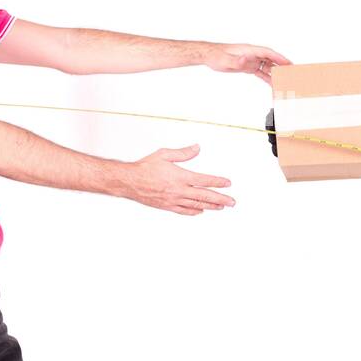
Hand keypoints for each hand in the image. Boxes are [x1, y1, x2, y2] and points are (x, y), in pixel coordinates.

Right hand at [119, 143, 235, 215]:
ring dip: (211, 206)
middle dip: (220, 199)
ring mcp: (173, 200)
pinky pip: (184, 211)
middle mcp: (178, 190)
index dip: (218, 182)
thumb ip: (183, 153)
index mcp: (180, 176)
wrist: (129, 181)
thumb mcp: (165, 154)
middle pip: (205, 196)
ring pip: (196, 205)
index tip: (227, 183)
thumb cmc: (144, 168)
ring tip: (221, 207)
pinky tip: (200, 211)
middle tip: (231, 202)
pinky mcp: (167, 206)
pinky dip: (194, 212)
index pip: (204, 180)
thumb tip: (196, 148)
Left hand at [202, 43, 292, 84]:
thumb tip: (245, 60)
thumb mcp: (225, 60)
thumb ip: (236, 61)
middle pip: (271, 60)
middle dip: (281, 67)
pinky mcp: (248, 67)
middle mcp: (252, 55)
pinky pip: (261, 72)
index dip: (279, 58)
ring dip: (276, 74)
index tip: (288, 63)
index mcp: (249, 50)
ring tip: (284, 82)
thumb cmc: (216, 55)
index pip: (268, 53)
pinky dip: (267, 78)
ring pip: (267, 67)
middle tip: (292, 74)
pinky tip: (273, 84)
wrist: (209, 56)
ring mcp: (251, 60)